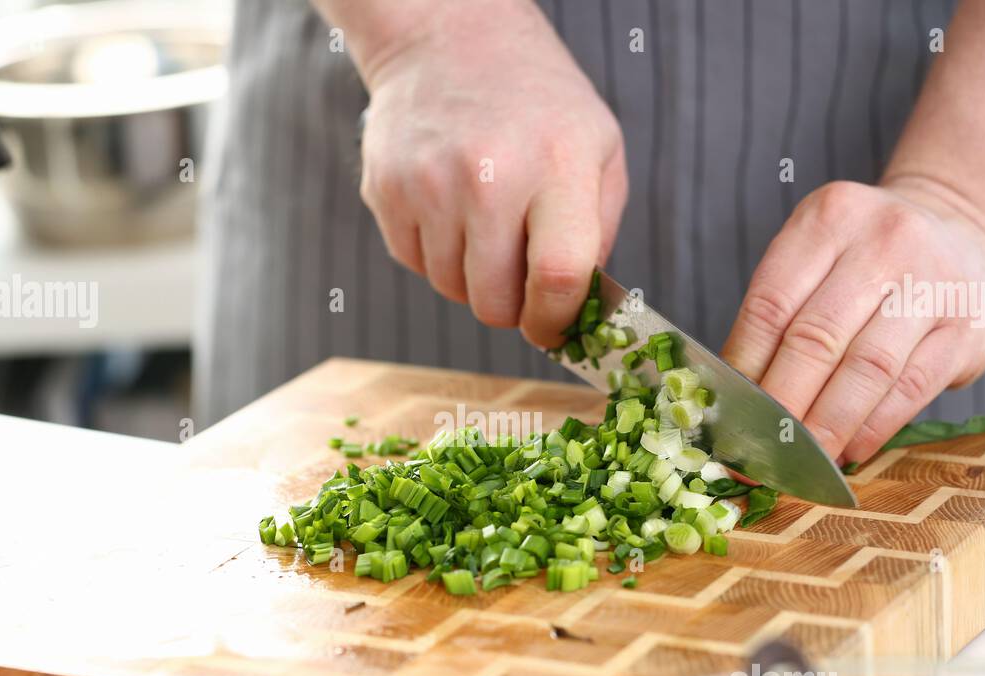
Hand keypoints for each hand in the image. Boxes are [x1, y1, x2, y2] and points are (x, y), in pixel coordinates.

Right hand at [357, 0, 626, 347]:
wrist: (449, 40)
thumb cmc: (537, 103)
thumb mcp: (598, 149)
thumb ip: (598, 234)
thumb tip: (578, 310)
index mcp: (556, 165)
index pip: (558, 276)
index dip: (556, 320)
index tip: (554, 327)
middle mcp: (488, 176)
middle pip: (495, 302)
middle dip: (513, 305)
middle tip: (520, 272)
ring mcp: (428, 185)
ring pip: (452, 290)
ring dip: (472, 278)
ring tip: (486, 225)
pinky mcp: (386, 191)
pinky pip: (416, 265)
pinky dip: (437, 254)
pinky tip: (451, 209)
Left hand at [721, 179, 984, 465]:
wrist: (970, 237)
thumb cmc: (872, 263)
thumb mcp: (822, 259)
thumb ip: (782, 316)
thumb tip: (735, 400)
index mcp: (829, 219)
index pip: (771, 305)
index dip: (744, 369)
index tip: (726, 417)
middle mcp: (885, 242)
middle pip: (815, 339)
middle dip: (781, 406)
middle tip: (757, 452)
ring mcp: (934, 283)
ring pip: (866, 369)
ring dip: (826, 426)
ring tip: (799, 461)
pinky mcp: (969, 329)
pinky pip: (910, 388)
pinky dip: (873, 427)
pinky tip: (849, 450)